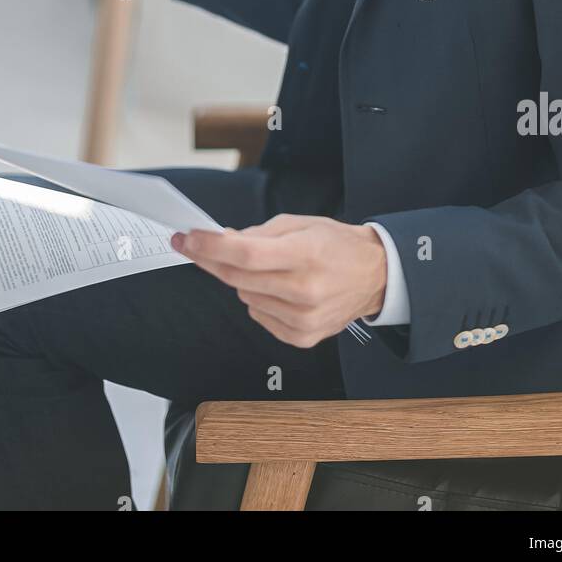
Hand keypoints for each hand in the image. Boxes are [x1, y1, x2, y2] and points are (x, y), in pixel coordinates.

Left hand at [171, 214, 387, 346]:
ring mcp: (303, 318)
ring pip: (245, 296)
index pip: (245, 254)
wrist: (374, 277)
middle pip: (238, 277)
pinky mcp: (302, 337)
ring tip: (266, 268)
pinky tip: (277, 288)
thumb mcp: (301, 224)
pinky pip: (258, 315)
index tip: (187, 238)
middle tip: (193, 245)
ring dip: (242, 279)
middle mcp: (304, 290)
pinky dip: (257, 299)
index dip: (210, 247)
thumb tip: (221, 241)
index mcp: (306, 254)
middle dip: (209, 259)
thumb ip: (259, 234)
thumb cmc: (337, 245)